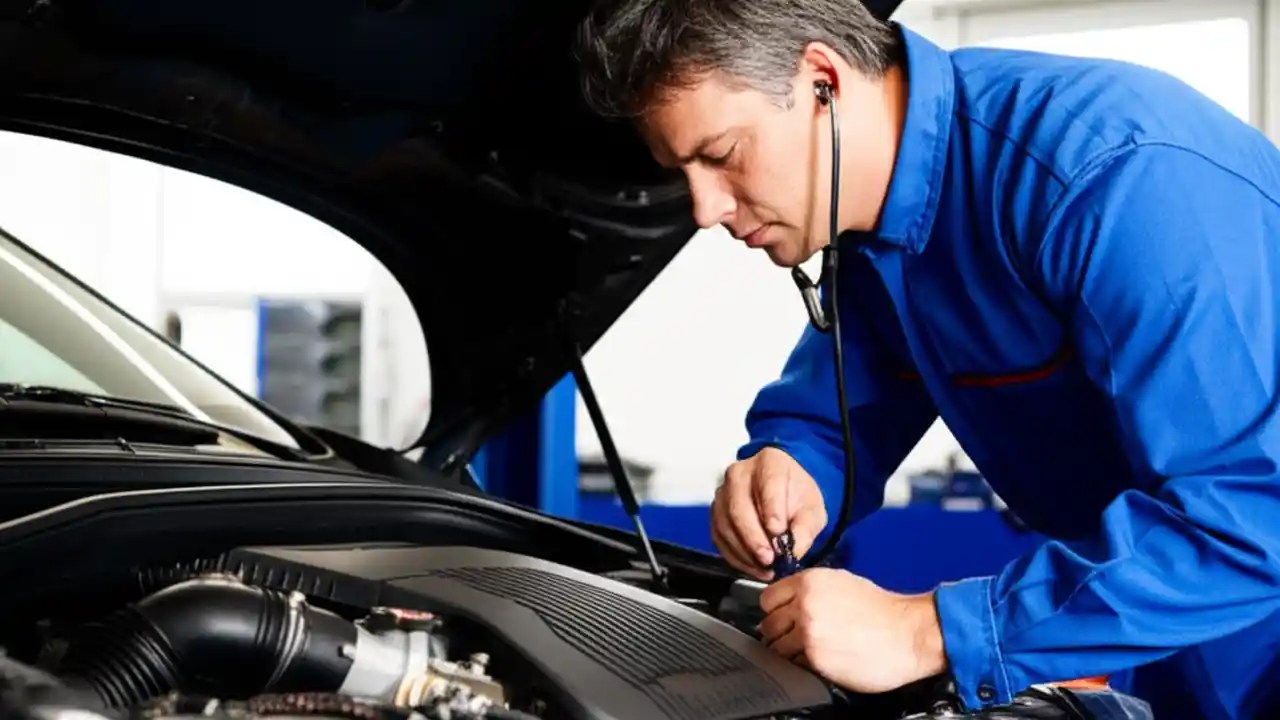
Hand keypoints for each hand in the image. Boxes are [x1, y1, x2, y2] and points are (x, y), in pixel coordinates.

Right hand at [712, 447, 825, 578]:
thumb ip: (805, 528)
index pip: (768, 482)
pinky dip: (735, 556)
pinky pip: (719, 537)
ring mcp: (723, 492)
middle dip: (753, 536)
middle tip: (769, 558)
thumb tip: (792, 550)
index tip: (778, 531)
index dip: (771, 508)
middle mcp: (739, 473)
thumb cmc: (797, 496)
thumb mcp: (812, 509)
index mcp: (769, 462)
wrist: (784, 493)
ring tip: (764, 568)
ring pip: (725, 524)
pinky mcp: (716, 513)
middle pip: (738, 505)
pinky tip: (753, 567)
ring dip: (744, 551)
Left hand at [758, 569, 946, 693]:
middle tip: (794, 636)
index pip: (767, 598)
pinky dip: (803, 664)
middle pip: (768, 624)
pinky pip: (795, 664)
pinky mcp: (816, 659)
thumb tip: (790, 599)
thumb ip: (811, 589)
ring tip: (808, 649)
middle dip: (779, 632)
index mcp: (809, 583)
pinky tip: (822, 659)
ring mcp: (808, 633)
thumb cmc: (883, 610)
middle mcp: (804, 605)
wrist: (908, 633)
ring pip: (777, 647)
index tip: (782, 616)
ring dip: (788, 650)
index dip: (775, 609)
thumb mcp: (843, 582)